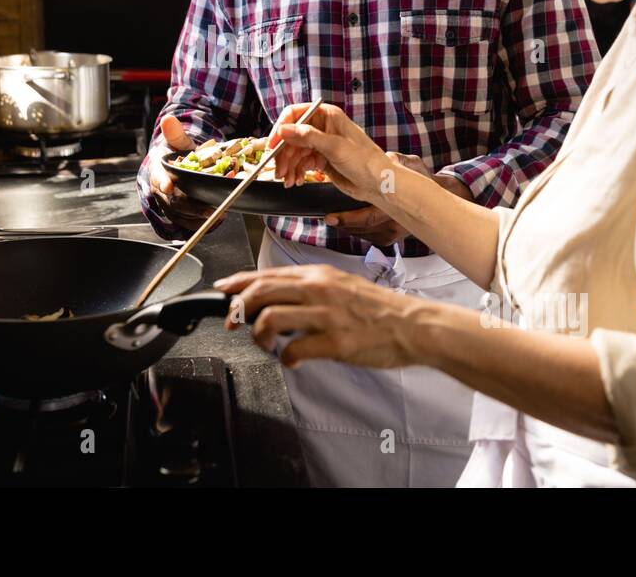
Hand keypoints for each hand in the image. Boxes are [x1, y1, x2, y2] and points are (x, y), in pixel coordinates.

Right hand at [147, 115, 214, 230]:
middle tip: (214, 205)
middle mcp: (160, 190)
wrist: (174, 170)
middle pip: (174, 201)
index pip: (158, 177)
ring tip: (222, 211)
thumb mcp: (177, 143)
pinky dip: (202, 222)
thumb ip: (176, 134)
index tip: (168, 186)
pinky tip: (217, 218)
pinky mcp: (177, 215)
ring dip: (202, 214)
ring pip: (182, 214)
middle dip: (194, 204)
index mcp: (158, 171)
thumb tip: (168, 119)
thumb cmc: (176, 156)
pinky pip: (187, 223)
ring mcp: (168, 205)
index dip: (163, 181)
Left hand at [215, 264, 426, 369]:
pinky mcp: (336, 342)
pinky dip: (286, 358)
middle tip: (232, 322)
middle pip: (262, 291)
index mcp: (319, 275)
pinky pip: (296, 350)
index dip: (239, 283)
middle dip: (238, 308)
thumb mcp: (340, 285)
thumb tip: (278, 297)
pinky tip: (292, 360)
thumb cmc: (377, 309)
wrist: (412, 325)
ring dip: (259, 336)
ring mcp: (327, 316)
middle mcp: (319, 290)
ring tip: (266, 345)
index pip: (268, 274)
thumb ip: (310, 288)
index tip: (224, 291)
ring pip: (271, 318)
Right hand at [265, 102, 390, 202]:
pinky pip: (301, 163)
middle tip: (278, 170)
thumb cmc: (365, 160)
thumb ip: (308, 137)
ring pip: (294, 151)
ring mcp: (321, 144)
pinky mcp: (321, 159)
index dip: (281, 128)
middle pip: (291, 136)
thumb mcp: (335, 147)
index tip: (273, 145)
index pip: (295, 114)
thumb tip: (284, 129)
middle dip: (283, 154)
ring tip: (286, 180)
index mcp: (327, 116)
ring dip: (288, 166)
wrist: (378, 183)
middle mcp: (322, 127)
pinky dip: (296, 172)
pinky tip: (295, 180)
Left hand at [324, 151, 439, 246]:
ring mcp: (394, 233)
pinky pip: (371, 237)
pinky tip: (348, 224)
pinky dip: (358, 231)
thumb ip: (399, 161)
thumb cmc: (423, 179)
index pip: (370, 216)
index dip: (348, 218)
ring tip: (334, 219)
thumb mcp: (414, 164)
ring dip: (349, 228)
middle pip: (365, 228)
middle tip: (328, 219)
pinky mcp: (392, 237)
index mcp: (399, 206)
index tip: (331, 216)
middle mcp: (397, 223)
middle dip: (344, 224)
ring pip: (366, 235)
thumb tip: (389, 159)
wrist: (439, 196)